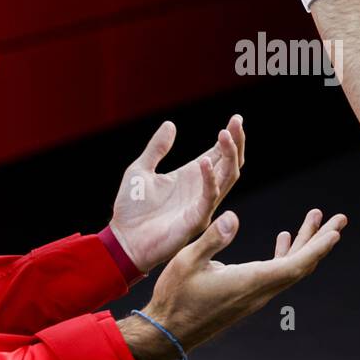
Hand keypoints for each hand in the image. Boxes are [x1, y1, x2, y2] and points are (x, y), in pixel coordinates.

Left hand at [108, 116, 245, 271]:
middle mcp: (201, 189)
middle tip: (237, 122)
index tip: (236, 118)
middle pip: (230, 163)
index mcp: (190, 177)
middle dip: (236, 143)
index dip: (229, 137)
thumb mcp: (140, 170)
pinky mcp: (195, 220)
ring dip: (229, 156)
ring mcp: (201, 205)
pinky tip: (204, 161)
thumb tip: (170, 124)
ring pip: (227, 178)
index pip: (217, 154)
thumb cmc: (131, 210)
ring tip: (225, 135)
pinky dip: (209, 179)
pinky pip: (209, 198)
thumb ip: (157, 148)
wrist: (122, 240)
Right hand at [119, 208, 347, 359]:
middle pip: (301, 265)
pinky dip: (286, 254)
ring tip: (313, 218)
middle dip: (321, 240)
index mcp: (251, 282)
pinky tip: (283, 238)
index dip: (318, 247)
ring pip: (290, 268)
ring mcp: (255, 296)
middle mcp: (260, 291)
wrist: (168, 333)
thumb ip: (213, 238)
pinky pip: (277, 274)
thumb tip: (234, 216)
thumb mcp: (188, 261)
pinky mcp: (248, 297)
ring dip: (304, 243)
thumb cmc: (175, 298)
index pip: (296, 264)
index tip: (336, 231)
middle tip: (339, 218)